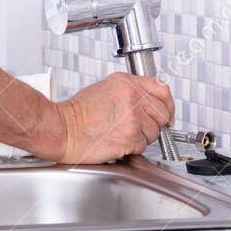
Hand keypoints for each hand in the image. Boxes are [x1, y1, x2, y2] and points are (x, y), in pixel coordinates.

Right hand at [48, 72, 172, 163]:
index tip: (166, 113)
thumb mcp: (105, 89)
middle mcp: (132, 97)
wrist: (62, 129)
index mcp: (127, 82)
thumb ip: (130, 91)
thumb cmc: (77, 113)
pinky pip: (143, 146)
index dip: (167, 104)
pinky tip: (116, 141)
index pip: (162, 89)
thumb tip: (149, 100)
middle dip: (153, 124)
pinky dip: (132, 148)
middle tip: (138, 128)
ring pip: (154, 132)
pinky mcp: (130, 136)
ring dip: (141, 137)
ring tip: (120, 133)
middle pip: (162, 113)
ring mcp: (133, 117)